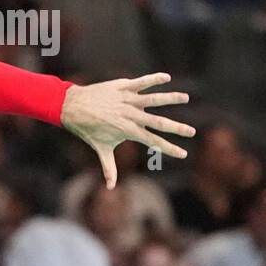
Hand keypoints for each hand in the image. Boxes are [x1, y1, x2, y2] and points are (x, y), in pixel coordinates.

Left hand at [60, 73, 194, 187]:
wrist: (73, 107)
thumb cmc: (88, 129)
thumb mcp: (101, 148)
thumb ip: (109, 168)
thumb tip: (110, 188)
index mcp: (128, 131)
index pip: (153, 141)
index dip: (169, 148)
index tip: (183, 154)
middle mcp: (131, 116)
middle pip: (159, 122)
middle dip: (177, 128)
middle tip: (192, 132)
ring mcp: (128, 100)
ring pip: (153, 99)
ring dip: (170, 98)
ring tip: (185, 98)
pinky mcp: (123, 87)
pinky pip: (142, 82)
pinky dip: (154, 79)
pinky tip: (167, 77)